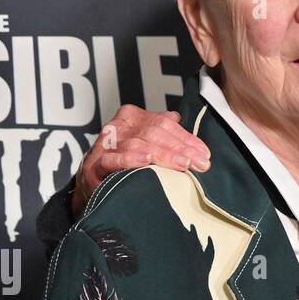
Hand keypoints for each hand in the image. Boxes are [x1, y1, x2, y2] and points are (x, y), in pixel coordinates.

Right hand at [72, 106, 210, 213]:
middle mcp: (119, 127)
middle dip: (180, 149)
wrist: (94, 182)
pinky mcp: (95, 165)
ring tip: (182, 164)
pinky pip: (113, 160)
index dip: (186, 138)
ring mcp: (106, 145)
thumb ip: (164, 133)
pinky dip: (130, 160)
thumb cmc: (125, 163)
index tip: (204, 154)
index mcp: (133, 117)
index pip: (164, 123)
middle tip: (199, 163)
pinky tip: (146, 161)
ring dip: (163, 155)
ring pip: (138, 144)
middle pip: (154, 132)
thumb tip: (179, 120)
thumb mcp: (147, 143)